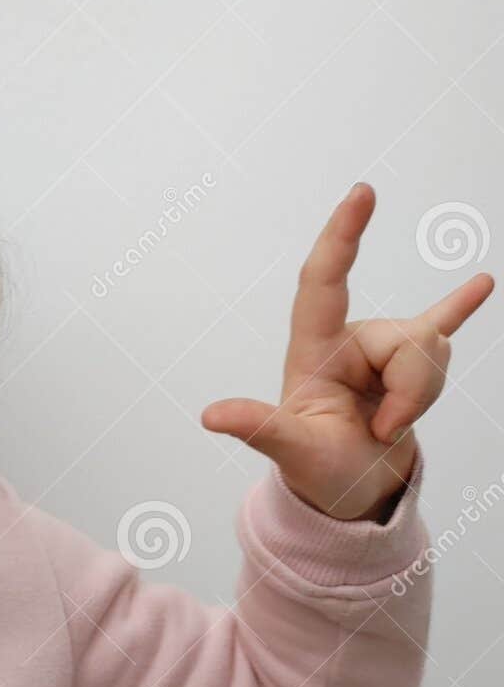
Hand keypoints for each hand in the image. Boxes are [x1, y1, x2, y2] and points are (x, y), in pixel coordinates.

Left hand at [201, 182, 492, 521]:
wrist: (349, 493)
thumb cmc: (317, 470)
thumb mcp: (291, 451)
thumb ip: (259, 428)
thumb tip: (211, 416)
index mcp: (314, 350)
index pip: (324, 280)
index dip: (341, 236)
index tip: (361, 193)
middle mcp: (350, 342)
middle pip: (410, 338)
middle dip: (412, 391)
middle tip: (382, 430)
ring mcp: (383, 352)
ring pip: (434, 350)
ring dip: (425, 396)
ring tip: (390, 427)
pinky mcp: (412, 367)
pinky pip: (443, 328)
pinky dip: (460, 306)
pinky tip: (481, 282)